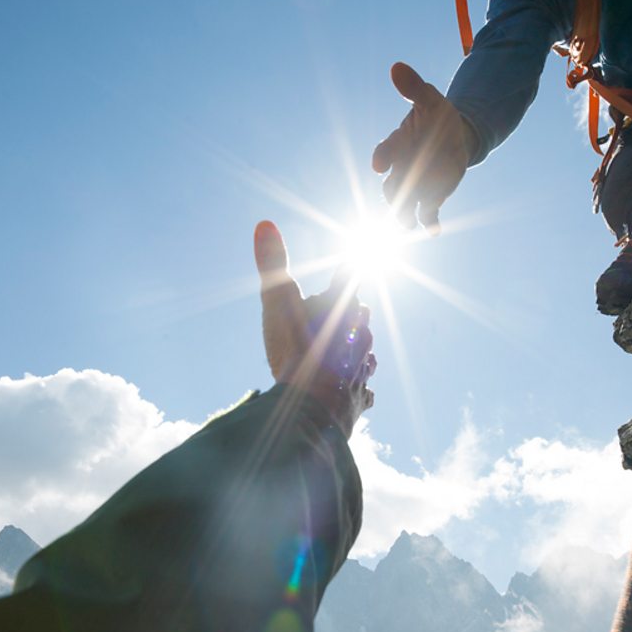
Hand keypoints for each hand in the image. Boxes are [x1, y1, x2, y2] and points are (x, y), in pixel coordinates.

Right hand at [254, 221, 374, 433]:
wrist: (312, 408)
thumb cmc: (295, 351)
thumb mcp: (277, 302)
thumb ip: (272, 263)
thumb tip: (264, 222)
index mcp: (343, 305)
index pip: (347, 276)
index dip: (347, 268)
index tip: (356, 257)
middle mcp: (362, 333)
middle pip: (361, 314)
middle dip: (351, 311)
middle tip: (346, 306)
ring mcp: (364, 366)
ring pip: (366, 351)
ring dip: (356, 348)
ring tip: (346, 351)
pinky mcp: (362, 395)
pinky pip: (365, 388)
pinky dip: (358, 386)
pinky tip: (356, 390)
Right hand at [372, 62, 475, 235]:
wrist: (454, 136)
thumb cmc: (437, 117)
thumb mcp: (430, 99)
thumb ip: (413, 87)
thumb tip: (397, 66)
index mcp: (399, 144)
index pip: (386, 151)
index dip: (382, 157)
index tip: (378, 164)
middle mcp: (402, 168)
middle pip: (391, 185)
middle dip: (393, 194)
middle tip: (396, 203)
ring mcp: (415, 185)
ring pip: (403, 204)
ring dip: (404, 215)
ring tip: (407, 224)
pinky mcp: (430, 197)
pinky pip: (425, 213)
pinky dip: (428, 223)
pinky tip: (434, 231)